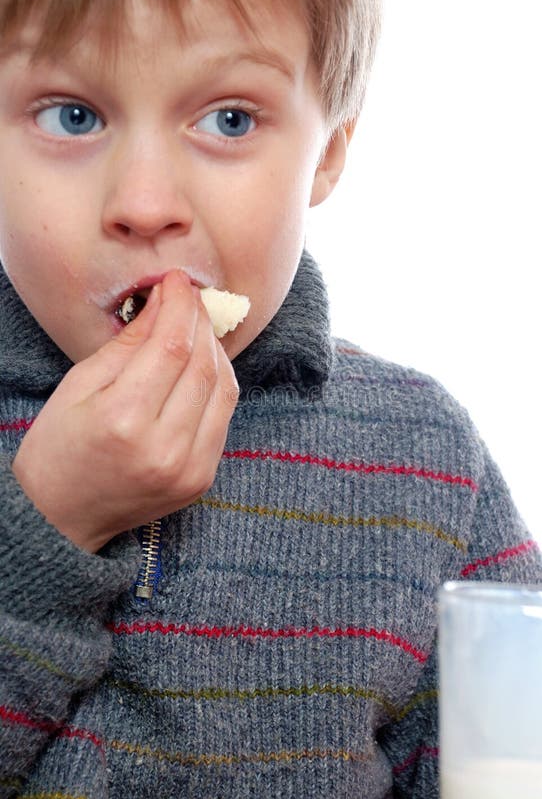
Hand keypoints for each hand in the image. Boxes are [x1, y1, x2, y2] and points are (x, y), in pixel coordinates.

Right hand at [12, 270, 238, 552]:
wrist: (62, 517)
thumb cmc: (59, 447)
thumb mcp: (78, 386)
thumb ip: (127, 343)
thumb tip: (164, 302)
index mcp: (123, 421)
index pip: (172, 346)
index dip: (180, 305)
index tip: (177, 281)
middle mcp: (164, 447)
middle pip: (203, 364)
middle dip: (200, 321)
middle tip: (188, 298)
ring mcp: (190, 468)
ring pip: (224, 388)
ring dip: (215, 349)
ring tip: (194, 329)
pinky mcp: (203, 478)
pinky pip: (224, 416)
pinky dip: (218, 383)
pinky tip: (201, 366)